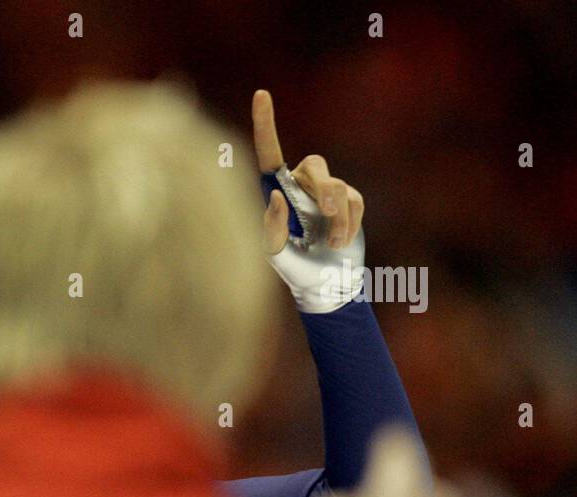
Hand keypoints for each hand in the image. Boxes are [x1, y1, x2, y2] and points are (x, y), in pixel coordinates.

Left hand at [252, 90, 365, 312]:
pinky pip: (355, 201)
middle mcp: (300, 185)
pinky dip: (350, 224)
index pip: (270, 152)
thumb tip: (277, 194)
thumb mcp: (276, 254)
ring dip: (338, 218)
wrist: (326, 283)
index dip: (266, 124)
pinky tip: (339, 242)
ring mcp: (326, 192)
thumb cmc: (294, 269)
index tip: (261, 94)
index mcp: (277, 191)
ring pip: (338, 185)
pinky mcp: (350, 201)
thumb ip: (273, 228)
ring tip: (332, 243)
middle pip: (316, 165)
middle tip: (328, 214)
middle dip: (325, 188)